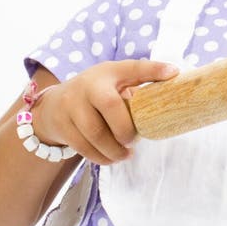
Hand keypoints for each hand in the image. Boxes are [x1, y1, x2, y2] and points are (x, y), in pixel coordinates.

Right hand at [31, 60, 178, 164]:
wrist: (53, 105)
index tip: (173, 73)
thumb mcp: (113, 82)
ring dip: (115, 150)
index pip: (133, 67)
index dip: (153, 70)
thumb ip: (137, 84)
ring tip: (126, 153)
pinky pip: (84, 148)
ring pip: (95, 133)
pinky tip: (112, 157)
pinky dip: (102, 157)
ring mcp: (72, 105)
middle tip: (134, 139)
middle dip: (126, 129)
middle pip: (110, 106)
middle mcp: (89, 85)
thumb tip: (173, 86)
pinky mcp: (62, 125)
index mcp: (109, 72)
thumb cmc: (95, 93)